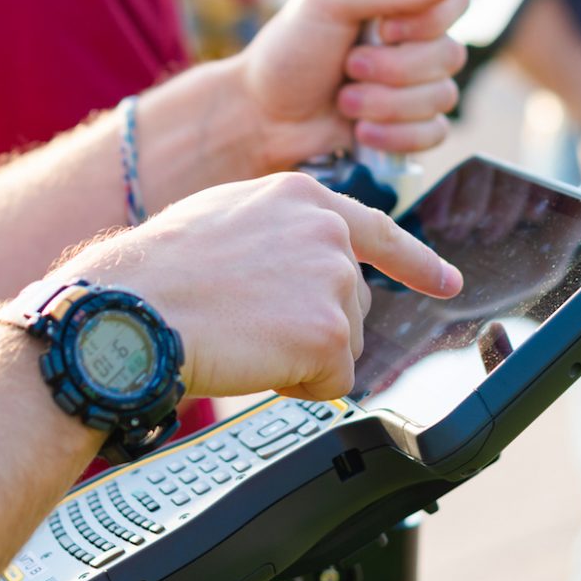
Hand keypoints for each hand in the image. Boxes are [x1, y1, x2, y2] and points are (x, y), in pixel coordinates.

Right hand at [71, 172, 463, 399]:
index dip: (416, 262)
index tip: (447, 280)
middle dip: (310, 326)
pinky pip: (332, 380)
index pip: (375, 231)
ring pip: (341, 344)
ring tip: (241, 335)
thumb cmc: (157, 271)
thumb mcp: (222, 218)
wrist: (133, 306)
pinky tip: (252, 359)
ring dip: (299, 355)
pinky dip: (297, 384)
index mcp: (302, 196)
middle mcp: (327, 231)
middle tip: (247, 322)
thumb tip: (301, 264)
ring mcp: (333, 280)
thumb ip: (277, 229)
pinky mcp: (329, 332)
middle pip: (350, 303)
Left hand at [235, 0, 470, 167]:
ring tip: (343, 100)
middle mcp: (414, 42)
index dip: (428, 21)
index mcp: (399, 3)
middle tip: (348, 66)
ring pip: (442, 97)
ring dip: (386, 103)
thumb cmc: (287, 52)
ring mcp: (414, 87)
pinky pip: (435, 134)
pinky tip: (361, 130)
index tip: (383, 28)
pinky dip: (396, 135)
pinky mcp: (409, 128)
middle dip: (393, 69)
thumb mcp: (327, 1)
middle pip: (451, 55)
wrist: (261, 116)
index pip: (456, 0)